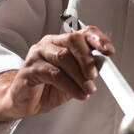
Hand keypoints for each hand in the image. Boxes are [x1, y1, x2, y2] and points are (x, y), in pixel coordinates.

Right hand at [0, 26, 115, 121]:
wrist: (24, 101)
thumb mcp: (74, 78)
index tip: (109, 50)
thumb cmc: (49, 86)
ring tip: (88, 89)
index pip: (82, 32)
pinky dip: (70, 85)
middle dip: (87, 58)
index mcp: (62, 42)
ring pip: (63, 57)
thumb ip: (87, 70)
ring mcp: (37, 54)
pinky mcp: (29, 69)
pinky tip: (78, 94)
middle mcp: (49, 44)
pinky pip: (53, 74)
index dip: (98, 39)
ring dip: (80, 75)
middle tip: (94, 75)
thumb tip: (103, 65)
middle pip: (72, 40)